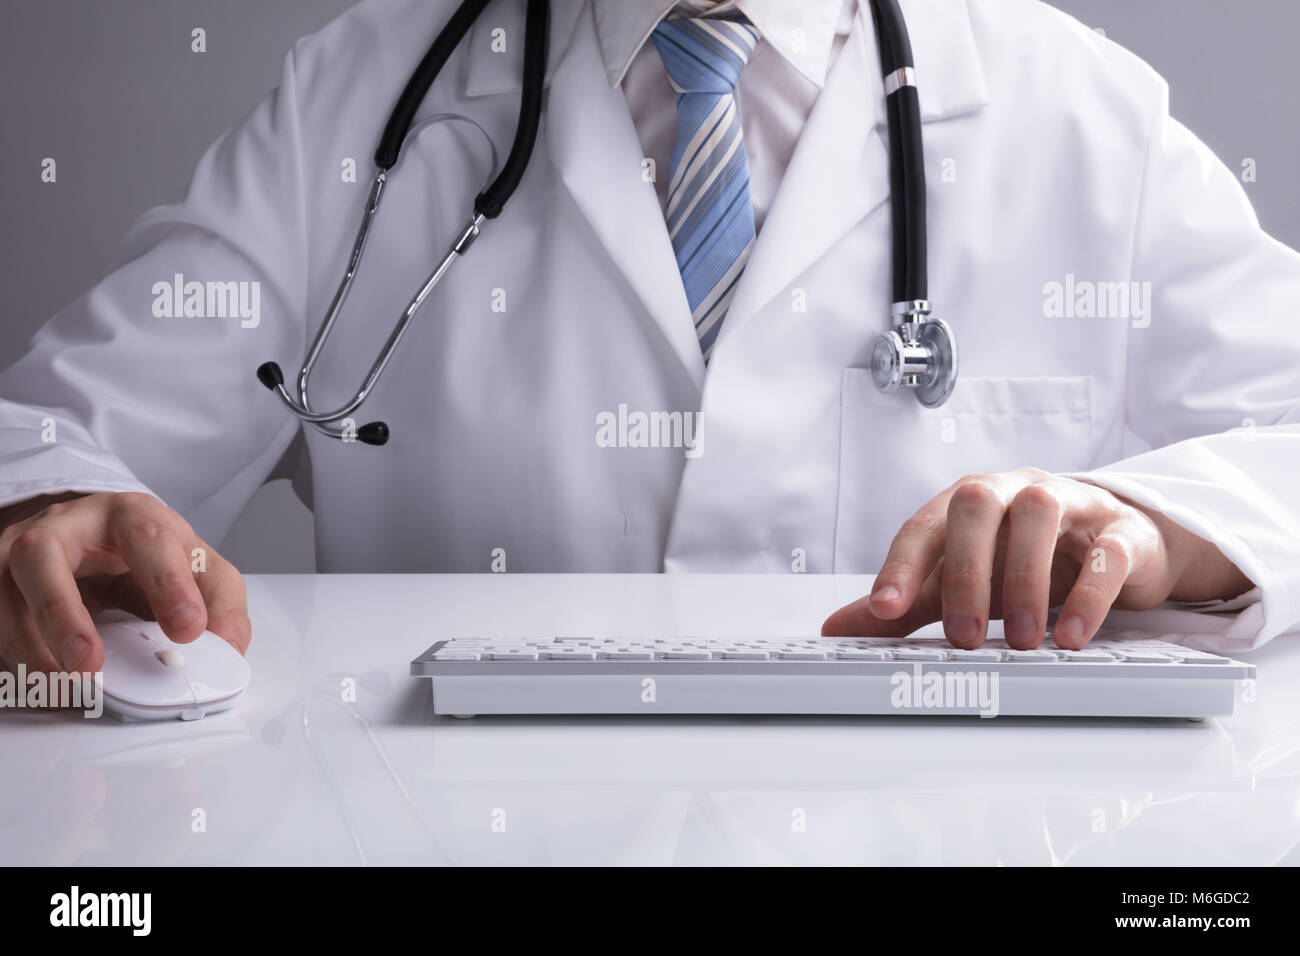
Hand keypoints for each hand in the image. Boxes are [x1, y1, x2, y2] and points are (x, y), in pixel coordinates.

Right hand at [0, 492, 249, 675]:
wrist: (94, 536)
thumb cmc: (147, 553)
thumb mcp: (194, 565)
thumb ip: (220, 601)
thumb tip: (229, 646)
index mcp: (129, 514)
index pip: (147, 538)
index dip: (168, 583)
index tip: (187, 629)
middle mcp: (65, 524)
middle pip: (43, 554)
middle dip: (60, 612)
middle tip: (87, 664)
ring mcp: (18, 550)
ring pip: (2, 589)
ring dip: (27, 644)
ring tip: (61, 686)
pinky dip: (11, 654)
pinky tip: (37, 684)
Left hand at [823, 467, 1251, 648]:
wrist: (1120, 546)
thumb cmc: (1027, 558)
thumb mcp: (963, 581)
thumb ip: (907, 603)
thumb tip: (836, 630)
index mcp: (967, 502)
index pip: (924, 524)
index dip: (901, 564)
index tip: (884, 609)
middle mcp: (1013, 490)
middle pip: (976, 503)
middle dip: (964, 572)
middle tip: (962, 638)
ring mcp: (1072, 503)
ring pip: (1040, 512)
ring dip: (1023, 579)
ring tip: (1019, 641)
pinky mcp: (1122, 530)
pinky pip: (1107, 549)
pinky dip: (1088, 594)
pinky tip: (1069, 636)